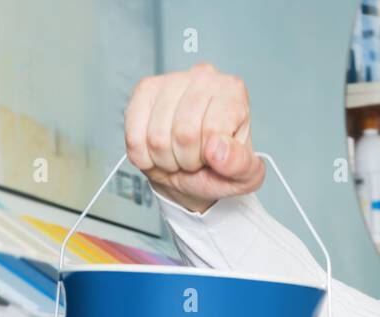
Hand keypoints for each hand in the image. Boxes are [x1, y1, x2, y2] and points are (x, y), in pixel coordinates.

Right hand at [125, 63, 264, 213]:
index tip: (213, 156)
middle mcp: (203, 77)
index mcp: (232, 92)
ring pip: (157, 137)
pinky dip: (144, 157)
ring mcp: (170, 80)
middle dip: (187, 160)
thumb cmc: (220, 167)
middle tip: (194, 159)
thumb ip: (241, 166)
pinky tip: (157, 152)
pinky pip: (134, 137)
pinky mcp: (144, 91)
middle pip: (184, 133)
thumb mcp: (244, 176)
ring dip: (165, 160)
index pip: (213, 131)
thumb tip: (216, 150)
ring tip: (178, 155)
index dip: (209, 156)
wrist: (191, 170)